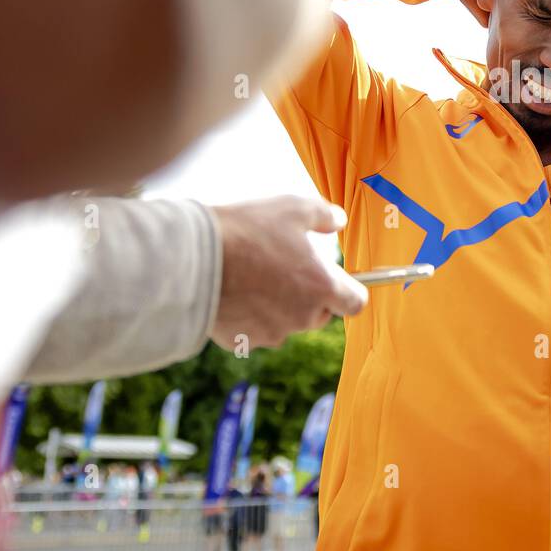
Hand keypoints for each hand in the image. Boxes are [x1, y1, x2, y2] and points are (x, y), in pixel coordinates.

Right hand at [210, 195, 366, 349]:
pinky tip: (234, 293)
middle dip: (310, 296)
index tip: (333, 277)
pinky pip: (254, 331)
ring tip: (254, 277)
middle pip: (320, 314)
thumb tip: (337, 221)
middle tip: (285, 268)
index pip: (355, 303)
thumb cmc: (248, 231)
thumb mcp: (293, 208)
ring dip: (278, 307)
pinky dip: (249, 317)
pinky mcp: (242, 342)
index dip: (347, 290)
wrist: (194, 260)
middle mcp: (302, 317)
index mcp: (321, 287)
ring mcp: (271, 333)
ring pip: (286, 324)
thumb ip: (324, 215)